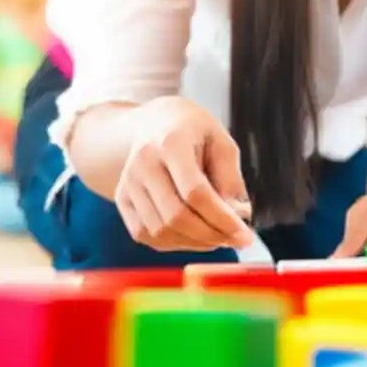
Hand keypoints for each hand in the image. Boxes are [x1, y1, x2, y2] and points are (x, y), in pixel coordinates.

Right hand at [115, 96, 255, 251]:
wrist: (154, 122)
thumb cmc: (194, 131)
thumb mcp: (222, 142)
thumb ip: (231, 179)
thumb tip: (239, 216)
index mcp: (171, 143)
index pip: (196, 193)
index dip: (222, 219)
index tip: (245, 236)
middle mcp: (143, 164)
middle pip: (176, 216)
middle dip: (211, 236)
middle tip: (235, 240)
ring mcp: (128, 182)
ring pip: (159, 231)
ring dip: (194, 243)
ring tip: (218, 237)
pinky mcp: (122, 198)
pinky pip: (144, 234)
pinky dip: (173, 243)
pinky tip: (194, 236)